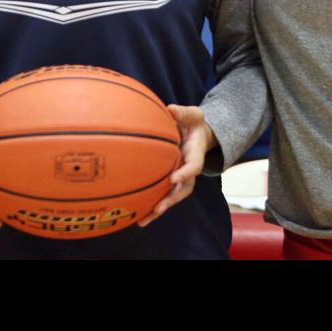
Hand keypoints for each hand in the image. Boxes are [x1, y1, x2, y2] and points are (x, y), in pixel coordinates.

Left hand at [139, 104, 215, 226]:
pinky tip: (136, 216)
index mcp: (196, 156)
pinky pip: (162, 196)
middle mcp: (188, 171)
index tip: (174, 178)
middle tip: (159, 208)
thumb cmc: (193, 123)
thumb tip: (170, 109)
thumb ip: (184, 113)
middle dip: (171, 200)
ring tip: (143, 221)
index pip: (193, 167)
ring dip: (158, 210)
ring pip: (172, 197)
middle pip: (183, 190)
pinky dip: (151, 208)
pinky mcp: (170, 182)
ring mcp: (180, 179)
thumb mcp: (193, 114)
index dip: (185, 173)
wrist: (195, 134)